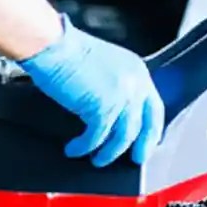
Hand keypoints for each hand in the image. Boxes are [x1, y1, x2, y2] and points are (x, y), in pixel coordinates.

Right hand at [18, 15, 164, 167]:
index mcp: (137, 70)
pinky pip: (97, 138)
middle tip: (135, 160)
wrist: (53, 46)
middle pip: (146, 125)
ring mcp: (122, 97)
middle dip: (141, 146)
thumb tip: (111, 115)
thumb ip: (113, 88)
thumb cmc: (68, 52)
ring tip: (97, 160)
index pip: (153, 106)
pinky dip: (84, 147)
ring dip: (108, 153)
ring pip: (123, 137)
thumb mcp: (103, 67)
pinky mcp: (103, 109)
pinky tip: (75, 150)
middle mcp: (135, 83)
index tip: (146, 140)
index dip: (151, 128)